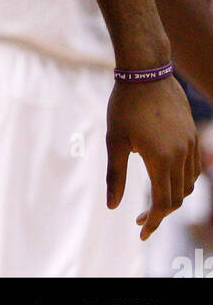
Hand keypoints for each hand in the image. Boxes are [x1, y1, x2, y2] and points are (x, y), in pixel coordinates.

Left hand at [106, 76, 200, 239]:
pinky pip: (192, 167)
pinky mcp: (191, 134)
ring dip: (173, 197)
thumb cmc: (125, 105)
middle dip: (161, 213)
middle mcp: (180, 155)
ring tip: (152, 200)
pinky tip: (164, 177)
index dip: (153, 222)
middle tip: (141, 219)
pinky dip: (181, 180)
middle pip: (177, 198)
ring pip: (188, 184)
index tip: (141, 232)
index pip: (163, 203)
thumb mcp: (114, 141)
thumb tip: (112, 207)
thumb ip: (115, 176)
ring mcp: (189, 144)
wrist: (146, 72)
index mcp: (160, 160)